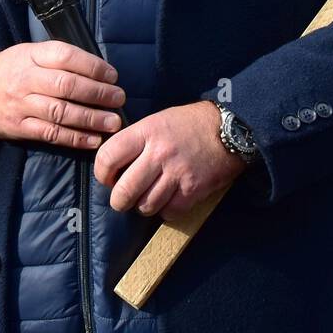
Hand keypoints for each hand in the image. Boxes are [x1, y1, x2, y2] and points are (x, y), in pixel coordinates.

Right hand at [0, 41, 125, 148]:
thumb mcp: (29, 53)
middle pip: (67, 86)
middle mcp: (27, 79)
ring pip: (61, 112)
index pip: (66, 56)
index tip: (113, 76)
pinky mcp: (19, 128)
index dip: (93, 66)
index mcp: (32, 56)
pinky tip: (93, 140)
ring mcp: (22, 105)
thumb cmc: (10, 69)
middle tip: (120, 99)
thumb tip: (99, 69)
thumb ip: (58, 59)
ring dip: (91, 119)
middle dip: (98, 94)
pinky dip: (74, 138)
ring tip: (113, 122)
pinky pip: (51, 134)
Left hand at [93, 100, 246, 217]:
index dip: (102, 173)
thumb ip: (136, 140)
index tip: (109, 177)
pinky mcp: (192, 190)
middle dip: (119, 200)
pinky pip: (168, 212)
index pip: (107, 157)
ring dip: (144, 205)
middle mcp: (159, 153)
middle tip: (125, 197)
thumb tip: (113, 166)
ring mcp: (177, 173)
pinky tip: (172, 197)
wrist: (230, 128)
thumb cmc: (190, 124)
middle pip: (123, 192)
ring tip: (152, 195)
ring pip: (145, 206)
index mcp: (147, 131)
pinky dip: (167, 209)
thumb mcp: (159, 120)